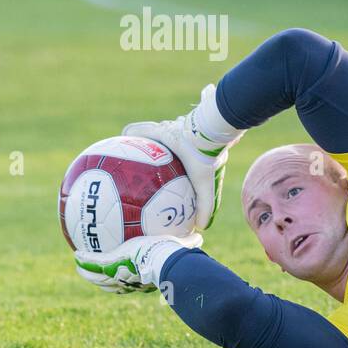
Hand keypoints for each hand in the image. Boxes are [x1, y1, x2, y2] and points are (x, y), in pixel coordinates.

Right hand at [74, 233, 202, 293]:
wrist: (163, 261)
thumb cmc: (174, 256)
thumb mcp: (182, 246)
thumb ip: (190, 241)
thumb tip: (201, 235)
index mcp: (143, 279)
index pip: (131, 283)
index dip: (126, 282)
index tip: (123, 277)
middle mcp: (130, 282)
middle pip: (112, 285)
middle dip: (105, 282)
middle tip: (97, 275)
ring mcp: (118, 277)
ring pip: (98, 277)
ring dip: (89, 273)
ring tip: (80, 264)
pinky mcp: (109, 266)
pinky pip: (93, 264)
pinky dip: (85, 260)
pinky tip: (77, 256)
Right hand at [123, 84, 241, 230]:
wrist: (222, 128)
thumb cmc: (205, 152)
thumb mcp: (202, 180)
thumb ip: (202, 202)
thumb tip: (201, 225)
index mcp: (162, 134)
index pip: (134, 130)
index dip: (127, 136)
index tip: (124, 146)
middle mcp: (171, 126)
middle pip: (152, 130)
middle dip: (151, 141)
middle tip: (150, 155)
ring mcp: (184, 122)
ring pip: (171, 128)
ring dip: (170, 138)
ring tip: (173, 152)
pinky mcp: (199, 122)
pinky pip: (188, 128)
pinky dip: (188, 137)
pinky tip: (197, 148)